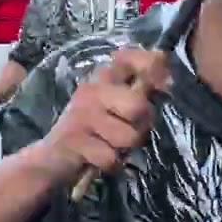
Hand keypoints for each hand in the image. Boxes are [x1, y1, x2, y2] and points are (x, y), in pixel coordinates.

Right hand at [44, 48, 170, 182]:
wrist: (52, 157)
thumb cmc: (92, 130)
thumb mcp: (114, 105)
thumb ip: (140, 91)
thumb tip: (169, 81)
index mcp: (102, 77)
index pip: (131, 57)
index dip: (153, 67)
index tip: (162, 85)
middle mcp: (91, 90)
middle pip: (139, 106)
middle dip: (142, 125)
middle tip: (129, 129)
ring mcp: (81, 114)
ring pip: (129, 136)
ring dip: (125, 148)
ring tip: (111, 145)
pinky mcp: (74, 140)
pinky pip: (112, 157)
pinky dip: (111, 164)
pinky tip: (99, 157)